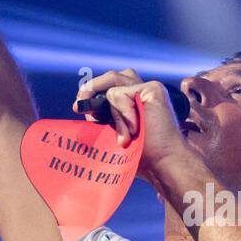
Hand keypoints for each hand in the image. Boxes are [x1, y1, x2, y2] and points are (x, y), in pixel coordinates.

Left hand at [73, 69, 191, 184]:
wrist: (162, 164)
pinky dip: (121, 114)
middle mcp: (142, 92)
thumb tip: (82, 106)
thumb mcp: (115, 134)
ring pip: (113, 85)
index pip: (110, 85)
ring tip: (121, 132)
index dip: (93, 91)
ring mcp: (148, 89)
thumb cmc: (142, 156)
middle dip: (92, 88)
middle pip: (111, 77)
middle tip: (80, 106)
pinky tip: (134, 129)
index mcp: (135, 101)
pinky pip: (119, 94)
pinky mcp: (153, 89)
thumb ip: (103, 119)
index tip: (78, 107)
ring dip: (111, 111)